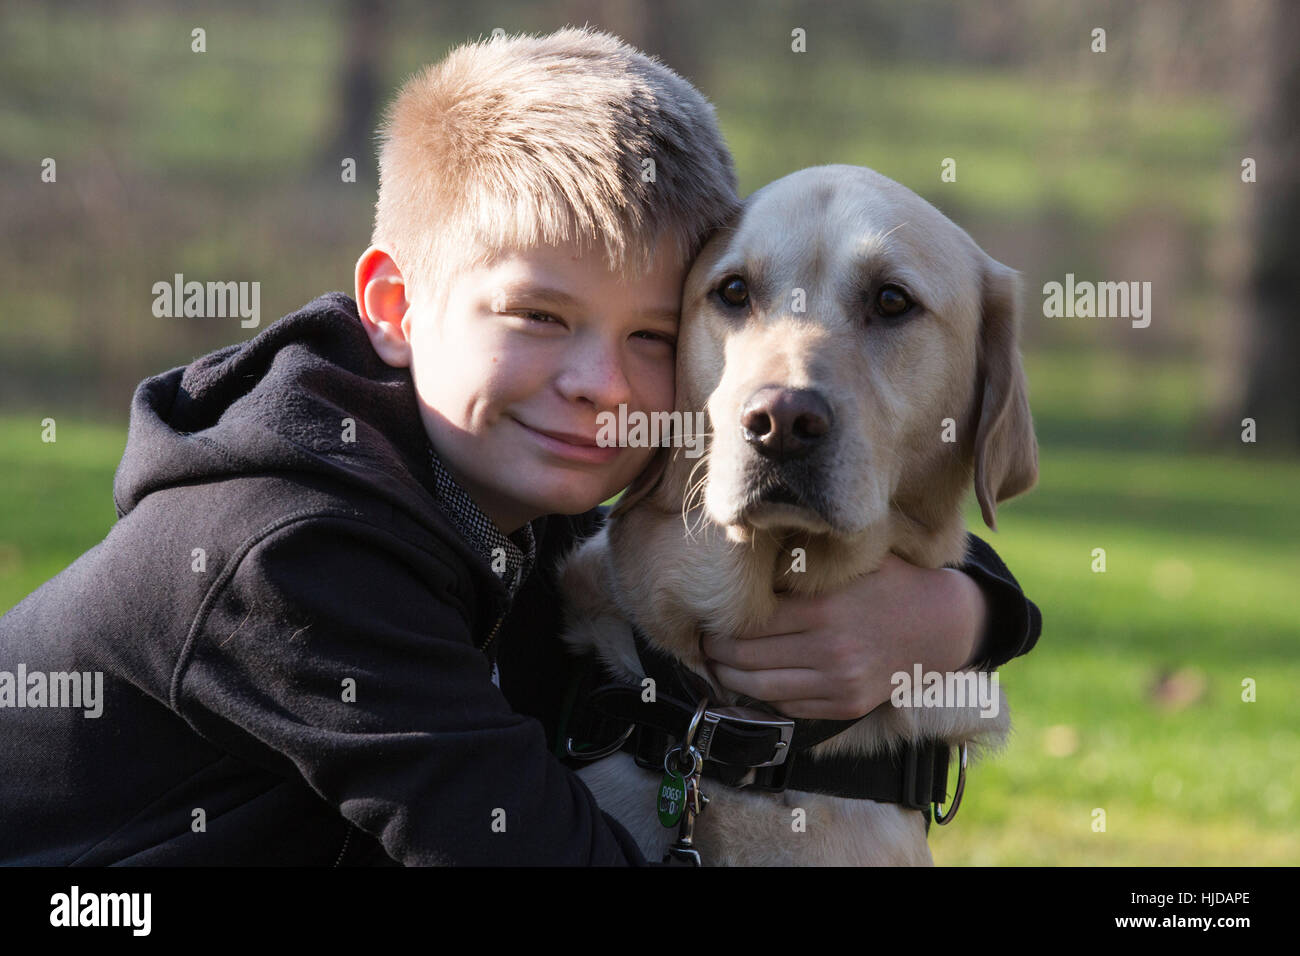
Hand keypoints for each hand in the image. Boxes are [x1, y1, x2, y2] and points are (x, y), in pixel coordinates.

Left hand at [700, 554, 988, 719]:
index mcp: (824, 609)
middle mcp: (829, 650)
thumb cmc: (888, 583)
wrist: (941, 626)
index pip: (751, 623)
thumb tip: (749, 553)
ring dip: (730, 679)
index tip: (705, 618)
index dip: (720, 624)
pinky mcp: (845, 706)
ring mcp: (838, 683)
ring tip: (715, 664)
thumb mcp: (850, 562)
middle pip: (748, 658)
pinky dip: (762, 697)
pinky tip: (749, 682)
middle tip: (701, 643)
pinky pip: (788, 706)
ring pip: (761, 689)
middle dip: (716, 653)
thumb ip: (805, 563)